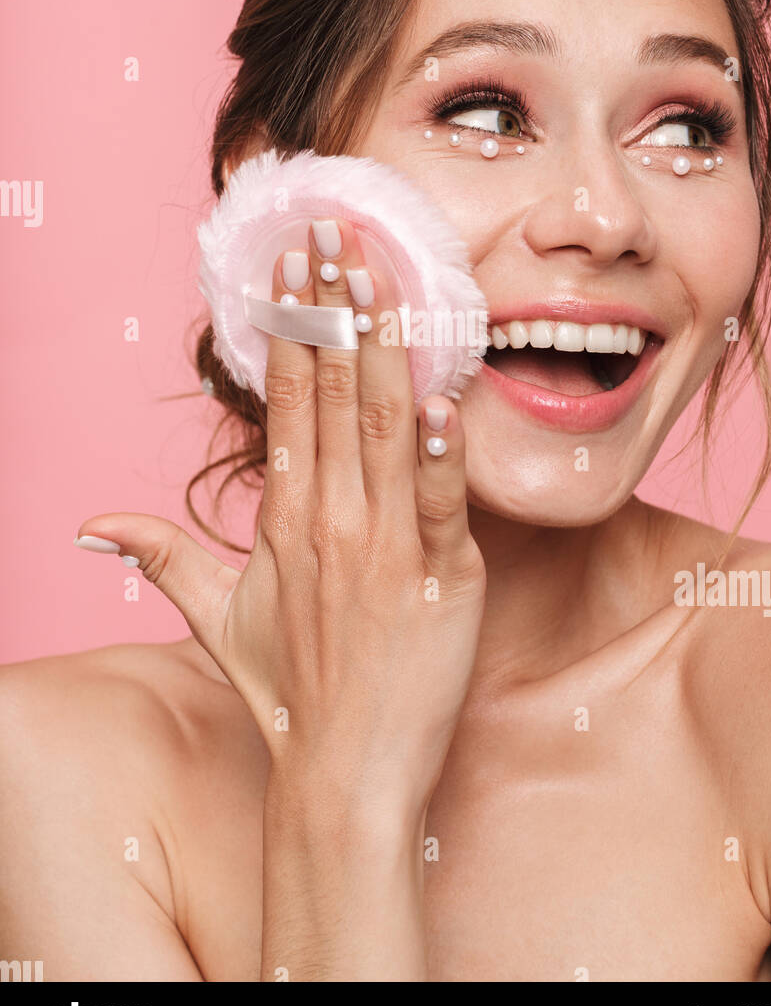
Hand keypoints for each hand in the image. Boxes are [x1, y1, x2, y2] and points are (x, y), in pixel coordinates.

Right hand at [75, 218, 486, 816]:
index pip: (286, 400)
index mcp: (283, 517)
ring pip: (386, 427)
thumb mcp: (215, 617)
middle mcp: (330, 519)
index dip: (291, 326)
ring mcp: (386, 547)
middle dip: (333, 305)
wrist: (343, 775)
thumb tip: (88, 524)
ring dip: (385, 347)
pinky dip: (446, 451)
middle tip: (334, 230)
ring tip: (382, 275)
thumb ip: (162, 557)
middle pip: (333, 392)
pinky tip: (448, 395)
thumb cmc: (288, 693)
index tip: (290, 262)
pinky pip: (444, 503)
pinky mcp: (443, 580)